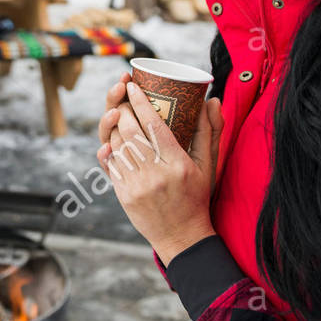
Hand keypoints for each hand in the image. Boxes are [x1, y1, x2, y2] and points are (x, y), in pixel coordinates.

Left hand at [97, 78, 223, 265]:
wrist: (181, 236)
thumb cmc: (196, 197)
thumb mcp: (208, 165)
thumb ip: (210, 131)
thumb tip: (212, 100)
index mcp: (177, 163)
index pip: (153, 124)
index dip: (139, 101)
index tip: (132, 83)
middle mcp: (155, 173)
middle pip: (130, 131)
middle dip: (122, 108)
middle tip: (123, 97)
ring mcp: (137, 185)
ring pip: (117, 145)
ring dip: (113, 126)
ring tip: (118, 114)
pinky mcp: (123, 194)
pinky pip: (110, 164)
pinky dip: (108, 148)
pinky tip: (111, 140)